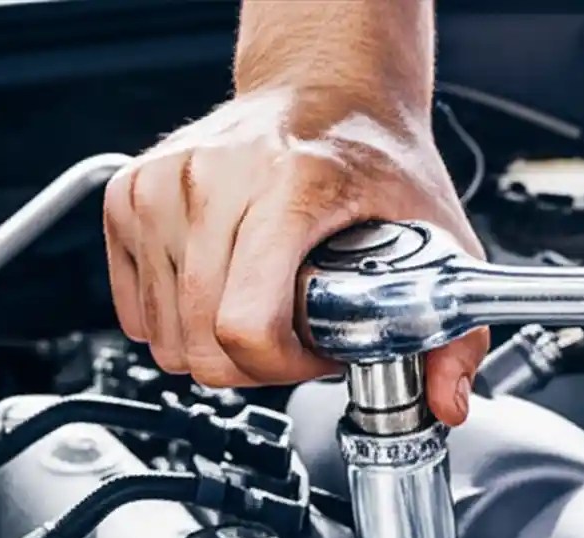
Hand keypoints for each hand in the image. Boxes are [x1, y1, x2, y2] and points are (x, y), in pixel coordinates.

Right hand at [103, 87, 487, 425]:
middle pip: (202, 344)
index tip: (320, 350)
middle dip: (258, 363)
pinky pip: (136, 313)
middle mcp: (213, 177)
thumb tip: (447, 401)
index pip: (246, 325)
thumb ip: (457, 331)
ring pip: (166, 337)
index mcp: (289, 184)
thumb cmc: (369, 157)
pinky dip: (177, 322)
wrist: (324, 90)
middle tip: (300, 330)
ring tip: (266, 303)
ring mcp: (160, 184)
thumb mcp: (439, 236)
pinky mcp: (127, 195)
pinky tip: (222, 290)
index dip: (286, 366)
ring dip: (216, 343)